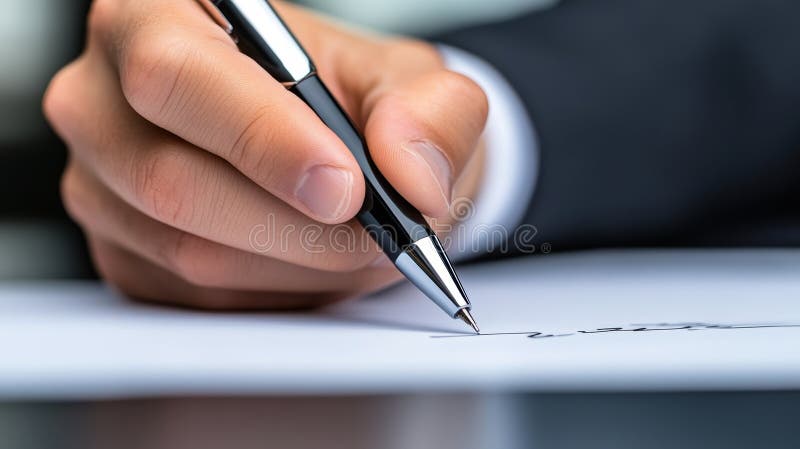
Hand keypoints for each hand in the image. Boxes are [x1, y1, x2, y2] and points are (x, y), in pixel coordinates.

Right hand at [44, 0, 487, 308]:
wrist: (328, 151)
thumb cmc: (347, 101)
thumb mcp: (406, 82)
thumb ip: (430, 112)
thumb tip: (410, 173)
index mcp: (158, 15)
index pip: (177, 74)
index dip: (261, 138)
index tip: (344, 185)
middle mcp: (105, 98)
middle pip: (172, 181)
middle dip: (295, 226)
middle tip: (375, 235)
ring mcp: (100, 183)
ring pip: (190, 253)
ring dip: (296, 265)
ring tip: (357, 246)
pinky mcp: (120, 251)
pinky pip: (195, 299)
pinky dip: (274, 292)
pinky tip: (310, 263)